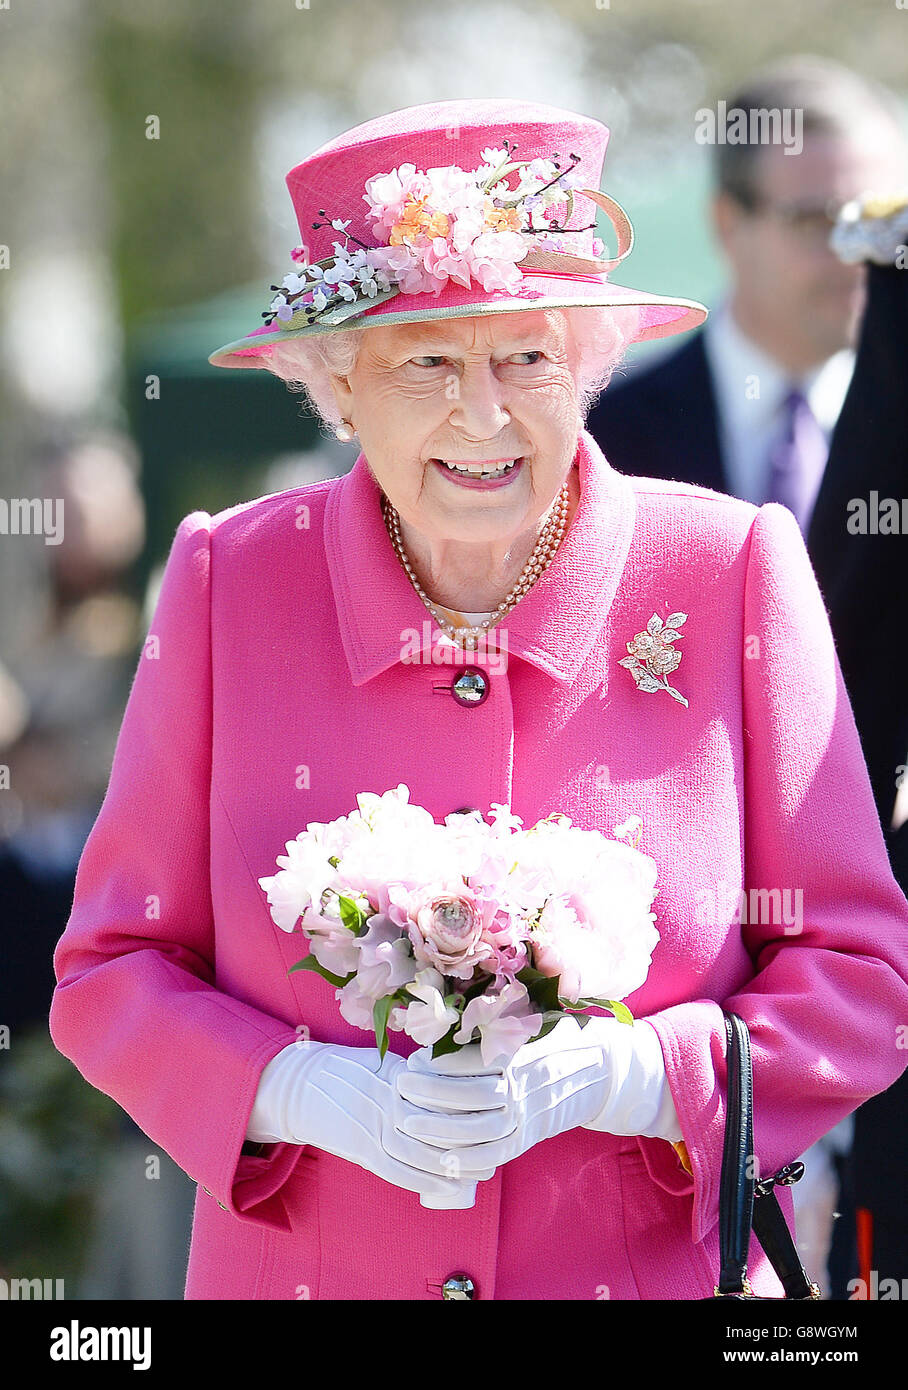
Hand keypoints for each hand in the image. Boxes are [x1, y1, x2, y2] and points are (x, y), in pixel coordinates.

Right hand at [247, 1040, 492, 1205]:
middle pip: (437, 1127)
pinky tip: (446, 1188)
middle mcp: (388, 1100)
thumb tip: (453, 1088)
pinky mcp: (360, 1147)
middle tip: (493, 1156)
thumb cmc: (346, 1071)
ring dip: (451, 1168)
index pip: (442, 1097)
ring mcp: (373, 1126)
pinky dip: (423, 1182)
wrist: (301, 1086)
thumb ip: (415, 1076)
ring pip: (420, 1152)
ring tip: (477, 1175)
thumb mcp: (382, 1063)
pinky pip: (396, 1170)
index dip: (469, 1114)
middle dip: (467, 1145)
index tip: (493, 1123)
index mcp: (397, 1076)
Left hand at [394, 1015, 681, 1175]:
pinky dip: (465, 1160)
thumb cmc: (553, 1037)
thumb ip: (489, 1024)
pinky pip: (493, 1156)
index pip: (469, 1062)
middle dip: (428, 1096)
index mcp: (519, 1053)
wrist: (599, 1070)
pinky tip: (440, 1156)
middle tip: (400, 1089)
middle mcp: (522, 1086)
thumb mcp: (525, 1021)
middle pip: (468, 1097)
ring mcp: (526, 1116)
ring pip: (477, 1131)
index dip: (435, 1065)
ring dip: (438, 1130)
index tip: (412, 1061)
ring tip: (409, 1122)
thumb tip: (440, 1025)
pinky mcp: (527, 1138)